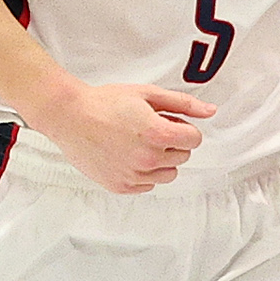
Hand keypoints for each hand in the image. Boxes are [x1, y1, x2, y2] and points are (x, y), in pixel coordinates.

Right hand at [35, 78, 211, 191]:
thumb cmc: (104, 103)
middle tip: (149, 129)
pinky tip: (127, 155)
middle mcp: (149, 159)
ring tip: (138, 143)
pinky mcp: (121, 186)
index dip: (183, 127)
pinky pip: (147, 185)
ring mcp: (134, 176)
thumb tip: (210, 111)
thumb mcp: (147, 94)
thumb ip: (182, 104)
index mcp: (159, 135)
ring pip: (168, 175)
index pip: (194, 140)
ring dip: (160, 160)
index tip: (168, 122)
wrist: (69, 116)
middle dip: (172, 143)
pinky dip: (143, 173)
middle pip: (182, 157)